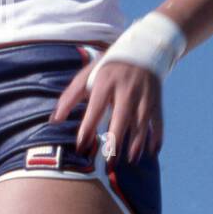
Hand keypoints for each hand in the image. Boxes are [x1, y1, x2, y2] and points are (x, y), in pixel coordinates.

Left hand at [49, 56, 163, 167]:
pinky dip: (156, 137)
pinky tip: (151, 152)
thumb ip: (69, 97)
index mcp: (106, 82)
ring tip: (129, 160)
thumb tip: (54, 121)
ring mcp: (144, 95)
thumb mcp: (87, 76)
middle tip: (108, 163)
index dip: (88, 127)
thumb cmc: (107, 68)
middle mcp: (126, 89)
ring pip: (142, 122)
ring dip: (136, 143)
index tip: (81, 146)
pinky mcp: (156, 100)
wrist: (141, 50)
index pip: (96, 108)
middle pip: (122, 117)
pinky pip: (158, 121)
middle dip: (115, 142)